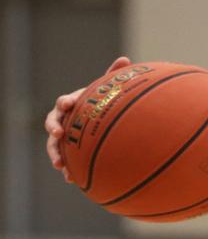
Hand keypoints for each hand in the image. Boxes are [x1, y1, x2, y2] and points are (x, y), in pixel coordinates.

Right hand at [46, 56, 132, 181]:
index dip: (65, 102)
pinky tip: (72, 179)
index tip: (68, 104)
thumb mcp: (106, 91)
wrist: (100, 122)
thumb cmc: (102, 104)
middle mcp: (63, 119)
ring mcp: (63, 136)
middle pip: (52, 122)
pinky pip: (65, 160)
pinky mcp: (68, 151)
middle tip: (58, 134)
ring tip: (59, 165)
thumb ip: (113, 76)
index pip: (64, 101)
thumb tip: (125, 58)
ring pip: (53, 144)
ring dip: (55, 153)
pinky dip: (67, 169)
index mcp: (72, 103)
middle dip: (54, 127)